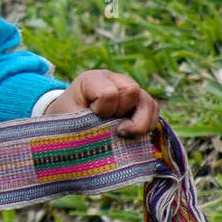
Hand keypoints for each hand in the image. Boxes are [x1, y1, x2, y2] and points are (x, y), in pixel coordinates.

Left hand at [43, 68, 158, 135]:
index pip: (108, 92)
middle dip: (120, 113)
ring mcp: (130, 90)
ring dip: (138, 123)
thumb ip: (85, 126)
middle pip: (132, 91)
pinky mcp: (140, 103)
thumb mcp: (68, 122)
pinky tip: (132, 134)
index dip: (102, 110)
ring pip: (148, 103)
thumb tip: (109, 141)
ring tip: (121, 133)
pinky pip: (154, 111)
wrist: (67, 124)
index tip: (90, 116)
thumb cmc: (66, 122)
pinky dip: (146, 126)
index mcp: (92, 79)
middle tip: (105, 124)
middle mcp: (114, 80)